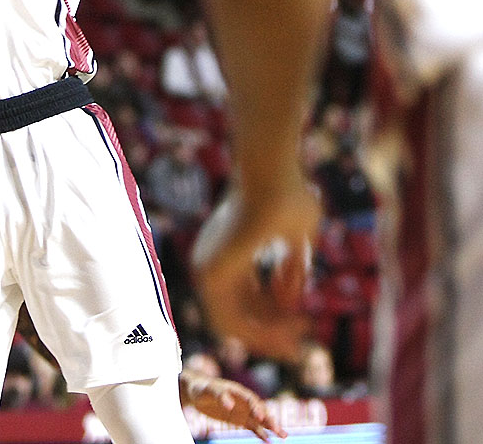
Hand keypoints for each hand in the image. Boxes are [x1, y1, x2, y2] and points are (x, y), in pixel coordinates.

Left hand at [180, 369, 285, 441]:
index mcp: (238, 391)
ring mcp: (244, 410)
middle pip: (260, 410)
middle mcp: (244, 401)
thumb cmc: (202, 388)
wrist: (197, 393)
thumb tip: (230, 405)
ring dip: (271, 427)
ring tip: (283, 436)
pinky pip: (253, 427)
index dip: (256, 407)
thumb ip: (219, 395)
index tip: (260, 417)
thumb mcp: (209, 390)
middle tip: (279, 431)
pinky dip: (261, 434)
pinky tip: (269, 441)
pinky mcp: (241, 419)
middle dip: (270, 420)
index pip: (250, 399)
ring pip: (260, 420)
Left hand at [192, 181, 320, 359]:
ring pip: (232, 326)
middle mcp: (210, 262)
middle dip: (271, 333)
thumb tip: (288, 302)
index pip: (241, 302)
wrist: (273, 173)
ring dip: (269, 336)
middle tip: (303, 339)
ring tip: (302, 331)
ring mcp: (206, 268)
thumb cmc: (287, 195)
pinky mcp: (213, 273)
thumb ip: (293, 268)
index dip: (272, 320)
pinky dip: (260, 332)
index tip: (304, 325)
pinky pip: (230, 323)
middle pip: (236, 317)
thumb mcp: (297, 237)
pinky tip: (293, 323)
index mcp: (224, 252)